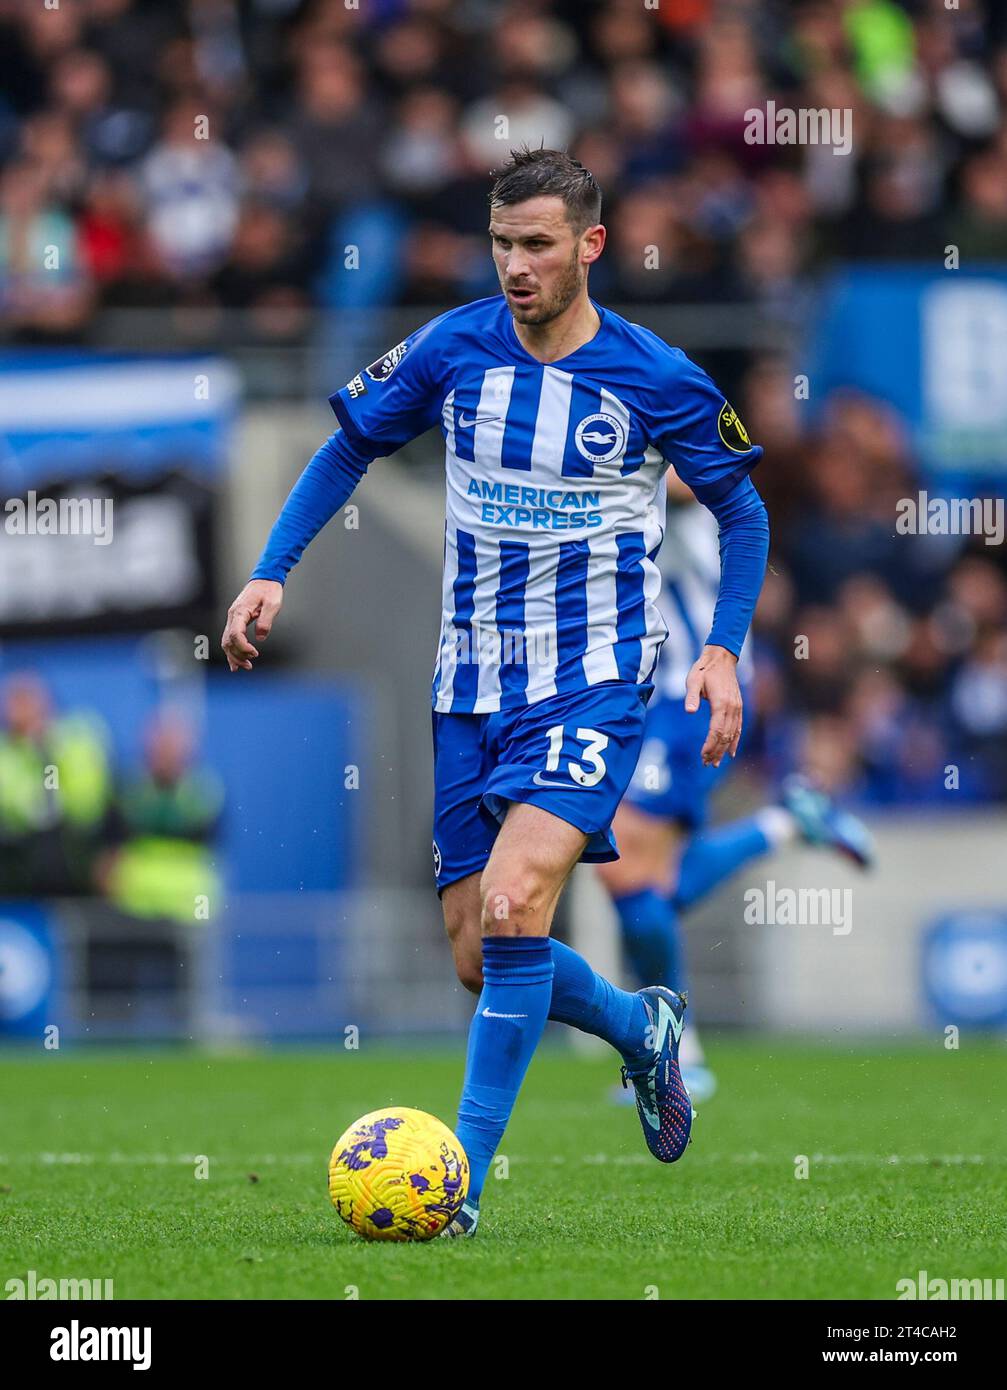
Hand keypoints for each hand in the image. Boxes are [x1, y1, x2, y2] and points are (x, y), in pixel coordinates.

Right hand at [221, 579, 282, 671]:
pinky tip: (236, 663)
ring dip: (234, 655)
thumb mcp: (273, 604)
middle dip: (238, 655)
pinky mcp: (236, 621)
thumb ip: (265, 621)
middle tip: (251, 664)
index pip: (235, 634)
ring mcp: (233, 618)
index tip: (255, 652)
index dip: (243, 646)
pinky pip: (230, 638)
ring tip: (246, 666)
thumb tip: (260, 637)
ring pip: (227, 642)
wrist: (265, 579)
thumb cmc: (269, 590)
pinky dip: (232, 651)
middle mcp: (233, 616)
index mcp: (240, 612)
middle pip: (228, 641)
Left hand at [684, 644, 742, 766]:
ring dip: (724, 749)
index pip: (716, 730)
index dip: (710, 745)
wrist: (721, 658)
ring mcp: (737, 708)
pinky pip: (738, 728)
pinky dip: (735, 741)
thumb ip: (691, 696)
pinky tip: (731, 752)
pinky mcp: (738, 707)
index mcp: (721, 703)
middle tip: (707, 763)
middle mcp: (732, 708)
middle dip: (716, 751)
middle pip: (725, 736)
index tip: (702, 756)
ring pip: (733, 734)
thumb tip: (689, 711)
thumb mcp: (693, 680)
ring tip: (716, 762)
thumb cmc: (703, 669)